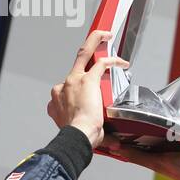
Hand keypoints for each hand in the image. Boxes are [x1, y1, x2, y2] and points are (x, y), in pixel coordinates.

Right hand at [48, 29, 127, 146]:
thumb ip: (98, 132)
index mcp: (57, 99)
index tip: (92, 91)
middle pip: (75, 61)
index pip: (69, 86)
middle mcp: (63, 86)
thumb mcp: (84, 132)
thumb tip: (114, 144)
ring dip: (95, 42)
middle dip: (87, 48)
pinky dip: (112, 60)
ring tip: (105, 35)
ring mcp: (74, 81)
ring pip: (84, 54)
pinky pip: (100, 63)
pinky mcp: (87, 80)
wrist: (77, 136)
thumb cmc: (79, 137)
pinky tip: (122, 62)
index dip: (82, 86)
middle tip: (97, 41)